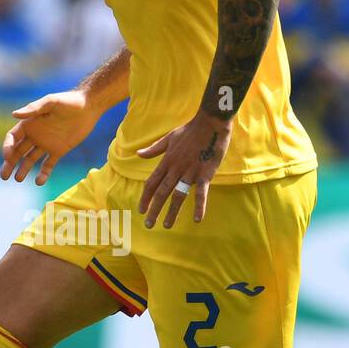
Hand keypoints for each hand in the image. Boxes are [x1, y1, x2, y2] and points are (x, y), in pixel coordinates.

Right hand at [1, 89, 99, 184]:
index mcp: (30, 124)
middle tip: (3, 176)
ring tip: (18, 179)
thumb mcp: (51, 102)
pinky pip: (48, 165)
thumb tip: (14, 114)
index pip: (13, 138)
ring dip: (23, 170)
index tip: (8, 157)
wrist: (88, 107)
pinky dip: (43, 174)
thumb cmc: (69, 101)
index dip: (8, 147)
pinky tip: (39, 182)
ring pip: (30, 160)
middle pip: (18, 152)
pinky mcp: (58, 150)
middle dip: (9, 163)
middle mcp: (35, 135)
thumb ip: (34, 108)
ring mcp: (46, 144)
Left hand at [137, 112, 231, 227]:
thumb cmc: (190, 130)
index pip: (152, 182)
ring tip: (167, 225)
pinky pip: (201, 193)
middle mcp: (176, 169)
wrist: (210, 122)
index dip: (145, 197)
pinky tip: (198, 219)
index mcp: (167, 161)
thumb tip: (138, 154)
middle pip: (162, 193)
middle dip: (154, 210)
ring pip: (178, 195)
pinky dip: (200, 206)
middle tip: (149, 225)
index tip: (141, 210)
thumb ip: (154, 149)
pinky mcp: (205, 173)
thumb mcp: (169, 138)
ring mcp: (190, 172)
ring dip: (172, 212)